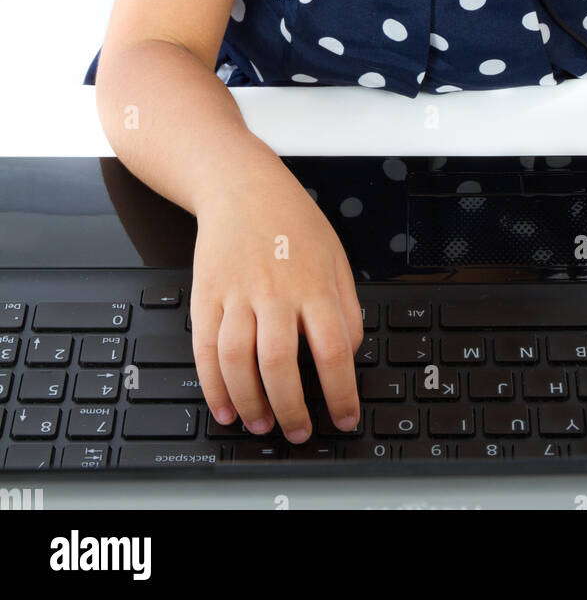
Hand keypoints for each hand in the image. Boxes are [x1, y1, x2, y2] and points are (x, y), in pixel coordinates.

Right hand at [190, 169, 363, 441]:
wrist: (241, 185)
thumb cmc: (292, 221)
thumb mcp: (336, 256)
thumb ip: (347, 306)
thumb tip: (348, 356)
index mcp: (315, 283)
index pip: (333, 350)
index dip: (340, 394)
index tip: (344, 419)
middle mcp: (275, 290)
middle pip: (280, 364)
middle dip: (290, 410)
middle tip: (298, 433)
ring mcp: (236, 293)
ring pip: (238, 362)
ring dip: (249, 403)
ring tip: (261, 424)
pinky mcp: (205, 295)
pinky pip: (204, 350)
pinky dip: (212, 386)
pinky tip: (225, 406)